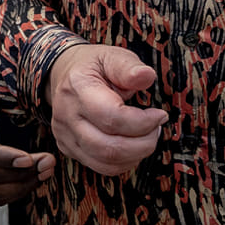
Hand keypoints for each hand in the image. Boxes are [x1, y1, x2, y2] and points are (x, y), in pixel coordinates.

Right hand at [44, 44, 166, 176]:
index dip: (143, 122)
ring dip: (136, 154)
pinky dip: (124, 162)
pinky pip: (101, 167)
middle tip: (156, 128)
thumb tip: (147, 76)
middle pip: (109, 147)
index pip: (112, 118)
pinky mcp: (68, 148)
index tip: (160, 115)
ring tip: (146, 136)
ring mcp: (65, 134)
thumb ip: (129, 67)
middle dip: (143, 143)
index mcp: (77, 87)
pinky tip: (132, 145)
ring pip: (106, 162)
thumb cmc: (95, 67)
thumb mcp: (112, 56)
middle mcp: (66, 114)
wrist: (66, 75)